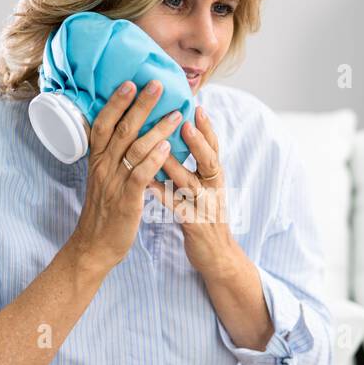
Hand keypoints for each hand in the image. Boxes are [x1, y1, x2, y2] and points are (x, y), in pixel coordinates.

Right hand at [68, 79, 184, 272]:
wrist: (94, 246)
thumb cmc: (103, 212)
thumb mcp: (102, 179)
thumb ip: (111, 157)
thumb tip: (126, 135)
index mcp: (97, 160)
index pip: (103, 124)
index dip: (115, 102)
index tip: (130, 82)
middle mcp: (103, 167)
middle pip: (121, 129)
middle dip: (140, 105)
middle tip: (156, 84)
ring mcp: (114, 183)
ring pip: (134, 148)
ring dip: (156, 128)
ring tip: (175, 112)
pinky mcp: (126, 200)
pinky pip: (140, 175)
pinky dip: (153, 159)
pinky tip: (166, 147)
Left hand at [146, 103, 239, 277]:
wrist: (217, 257)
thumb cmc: (205, 218)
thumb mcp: (205, 190)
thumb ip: (195, 168)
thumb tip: (181, 140)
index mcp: (215, 179)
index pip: (214, 149)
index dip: (207, 129)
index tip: (197, 107)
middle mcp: (213, 189)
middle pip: (209, 161)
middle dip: (197, 142)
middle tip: (184, 122)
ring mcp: (205, 207)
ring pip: (190, 182)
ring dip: (175, 165)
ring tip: (159, 147)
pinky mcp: (193, 225)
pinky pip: (176, 207)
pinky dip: (161, 194)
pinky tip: (146, 184)